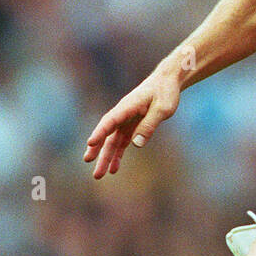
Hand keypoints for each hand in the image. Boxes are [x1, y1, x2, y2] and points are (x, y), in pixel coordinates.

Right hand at [83, 62, 181, 178]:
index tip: (90, 143)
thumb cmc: (165, 92)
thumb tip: (136, 144)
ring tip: (98, 174)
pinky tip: (114, 169)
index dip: (100, 132)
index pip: (110, 121)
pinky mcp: (132, 125)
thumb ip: (149, 125)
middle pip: (107, 133)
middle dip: (97, 148)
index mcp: (127, 106)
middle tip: (87, 161)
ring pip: (112, 141)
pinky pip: (122, 142)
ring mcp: (126, 120)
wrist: (167, 81)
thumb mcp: (162, 109)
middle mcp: (122, 114)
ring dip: (105, 157)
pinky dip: (118, 155)